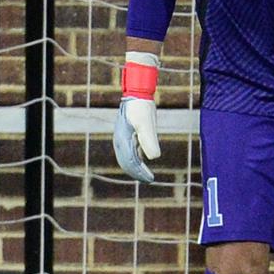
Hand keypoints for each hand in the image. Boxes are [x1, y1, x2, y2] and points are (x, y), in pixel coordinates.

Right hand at [113, 50, 161, 182]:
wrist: (136, 93)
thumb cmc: (141, 107)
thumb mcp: (147, 124)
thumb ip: (149, 140)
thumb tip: (154, 158)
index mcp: (122, 140)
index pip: (130, 162)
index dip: (140, 173)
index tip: (151, 179)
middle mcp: (119, 141)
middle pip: (126, 163)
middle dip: (137, 173)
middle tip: (150, 179)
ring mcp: (121, 138)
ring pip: (127, 158)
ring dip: (136, 167)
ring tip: (147, 174)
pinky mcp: (126, 134)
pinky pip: (129, 151)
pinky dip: (136, 159)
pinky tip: (143, 161)